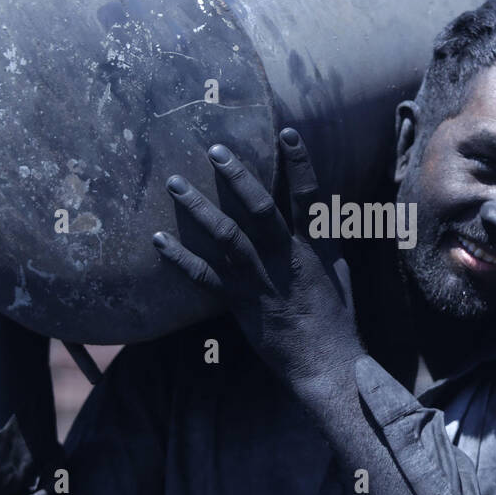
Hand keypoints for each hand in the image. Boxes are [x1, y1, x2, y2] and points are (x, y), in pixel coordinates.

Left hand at [152, 128, 364, 400]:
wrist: (326, 363)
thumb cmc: (337, 317)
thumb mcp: (338, 270)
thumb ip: (324, 238)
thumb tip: (322, 210)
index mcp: (314, 247)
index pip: (308, 196)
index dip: (299, 163)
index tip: (286, 131)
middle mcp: (286, 258)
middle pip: (260, 209)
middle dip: (237, 176)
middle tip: (215, 149)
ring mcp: (261, 280)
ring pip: (226, 236)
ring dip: (199, 207)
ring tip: (175, 182)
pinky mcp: (240, 304)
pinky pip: (204, 277)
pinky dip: (179, 258)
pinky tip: (158, 239)